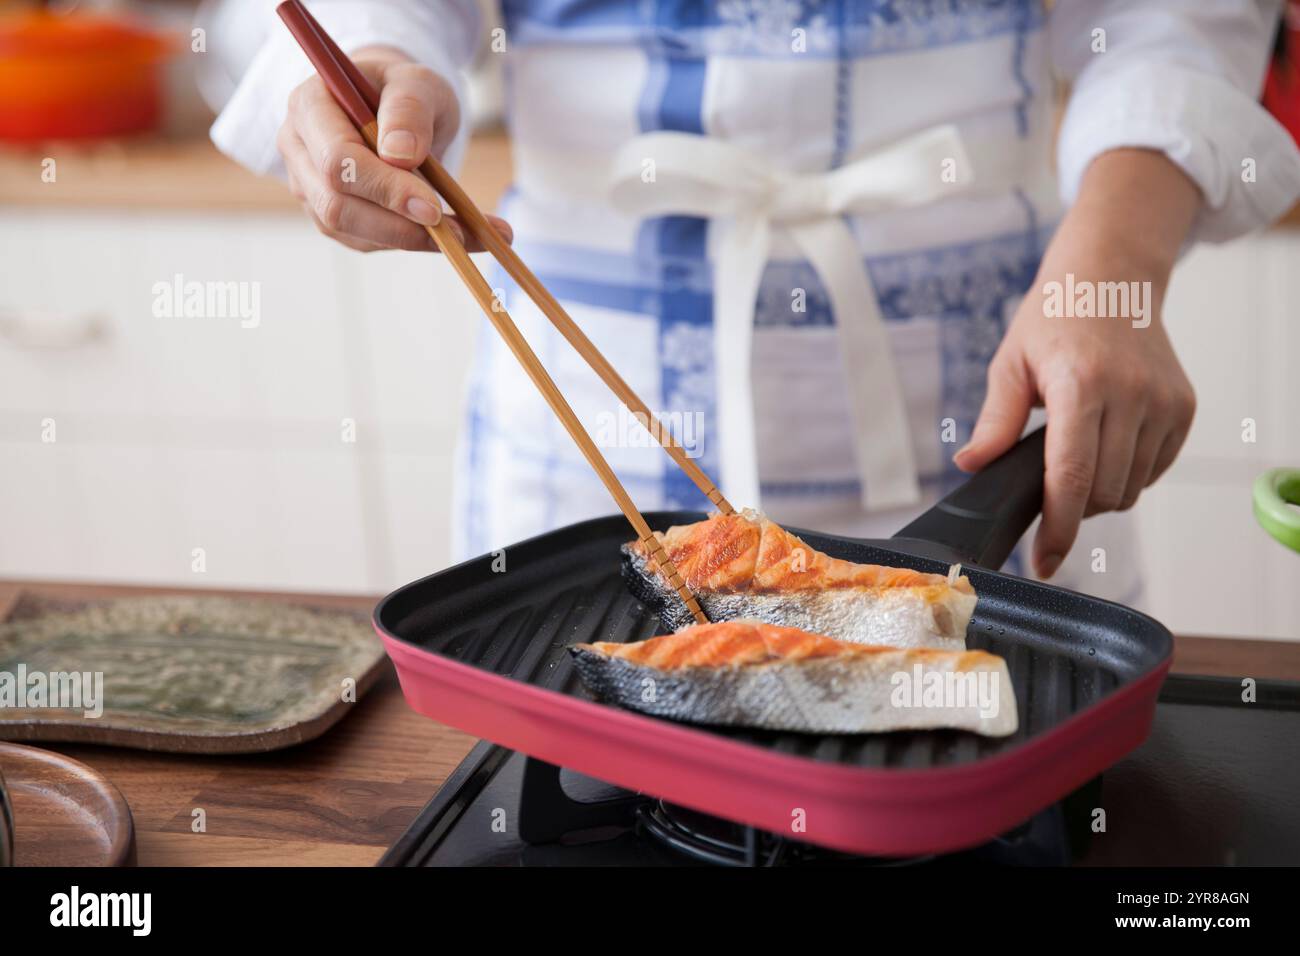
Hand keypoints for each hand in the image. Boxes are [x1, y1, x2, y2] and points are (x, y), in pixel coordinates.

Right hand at [277, 45, 511, 252]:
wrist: (392, 108)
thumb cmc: (401, 91)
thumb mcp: (417, 82)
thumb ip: (409, 108)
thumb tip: (400, 155)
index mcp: (309, 106)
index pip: (337, 159)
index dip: (385, 188)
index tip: (434, 207)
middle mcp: (299, 150)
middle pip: (336, 205)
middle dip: (400, 225)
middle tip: (460, 234)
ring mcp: (310, 188)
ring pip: (352, 231)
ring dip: (413, 240)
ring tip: (470, 236)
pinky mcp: (331, 218)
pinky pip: (368, 242)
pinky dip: (414, 243)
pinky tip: (454, 236)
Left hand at [953, 150, 1200, 578]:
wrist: (1111, 277)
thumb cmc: (1053, 318)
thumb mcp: (1010, 363)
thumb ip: (994, 421)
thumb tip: (971, 465)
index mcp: (1081, 385)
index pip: (1070, 477)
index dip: (1056, 529)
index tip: (1043, 563)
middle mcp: (1130, 395)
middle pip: (1102, 493)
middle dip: (1070, 509)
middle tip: (1047, 491)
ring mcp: (1163, 402)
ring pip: (1130, 489)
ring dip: (1099, 493)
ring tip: (1075, 461)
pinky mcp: (1184, 408)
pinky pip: (1154, 470)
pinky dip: (1128, 474)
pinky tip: (1105, 448)